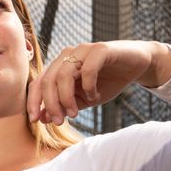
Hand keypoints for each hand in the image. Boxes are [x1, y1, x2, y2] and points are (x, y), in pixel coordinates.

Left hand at [27, 40, 170, 124]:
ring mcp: (83, 50)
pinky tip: (94, 96)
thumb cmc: (108, 81)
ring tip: (74, 112)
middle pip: (48, 79)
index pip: (39, 82)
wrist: (136, 65)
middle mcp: (68, 55)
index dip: (34, 101)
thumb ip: (65, 106)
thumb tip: (44, 118)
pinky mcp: (100, 49)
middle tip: (59, 121)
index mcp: (60, 66)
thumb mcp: (84, 99)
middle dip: (51, 103)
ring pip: (64, 74)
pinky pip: (88, 69)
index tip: (35, 121)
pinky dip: (88, 86)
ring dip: (66, 97)